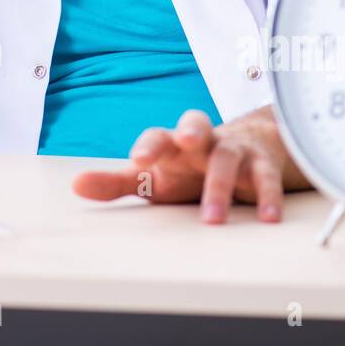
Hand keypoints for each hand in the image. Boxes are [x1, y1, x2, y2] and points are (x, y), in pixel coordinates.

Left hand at [72, 107, 311, 224]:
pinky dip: (269, 196)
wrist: (246, 149)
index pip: (157, 135)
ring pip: (228, 158)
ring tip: (212, 220)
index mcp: (172, 143)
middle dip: (191, 130)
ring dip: (221, 186)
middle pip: (197, 125)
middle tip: (186, 142)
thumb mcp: (153, 177)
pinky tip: (268, 219)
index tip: (138, 159)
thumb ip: (117, 182)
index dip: (148, 145)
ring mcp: (234, 149)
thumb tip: (75, 185)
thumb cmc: (188, 168)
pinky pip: (266, 177)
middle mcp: (203, 140)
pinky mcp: (262, 165)